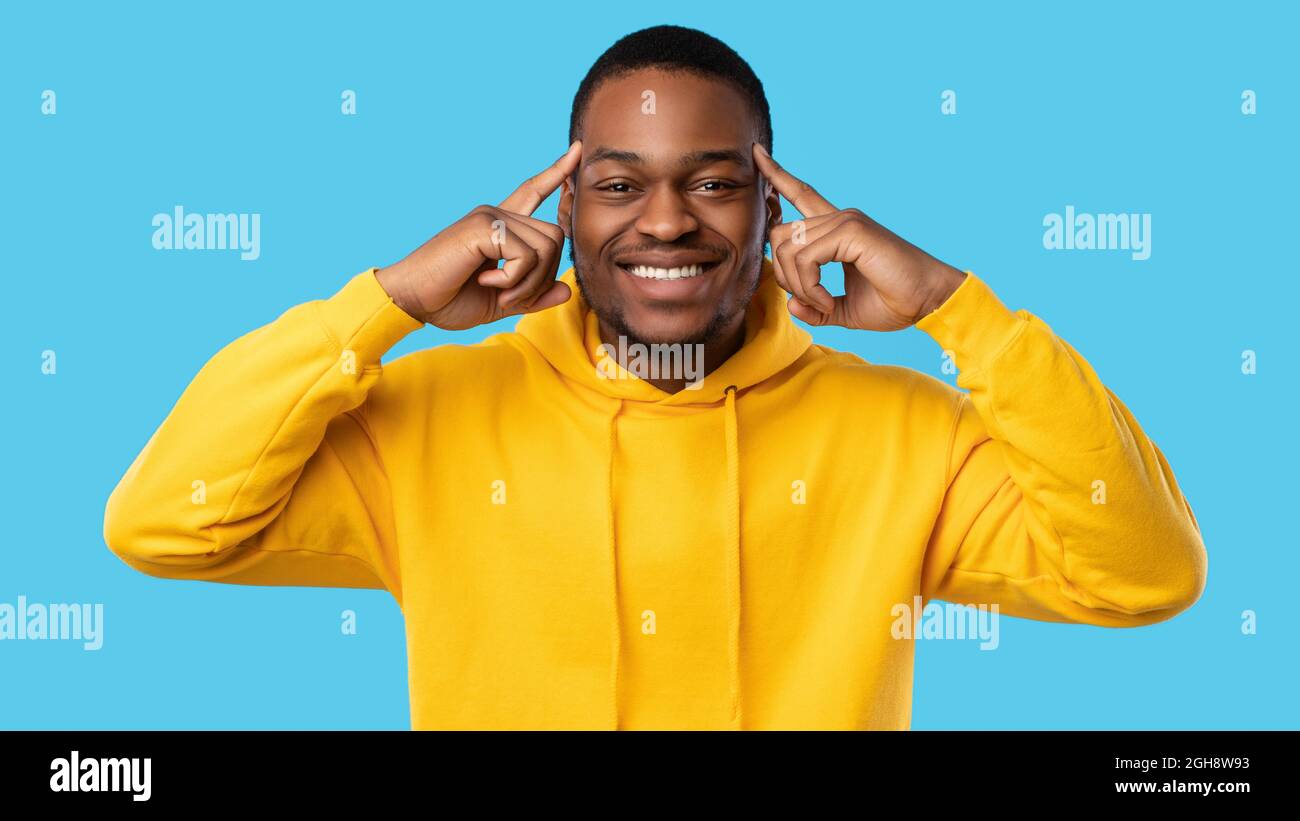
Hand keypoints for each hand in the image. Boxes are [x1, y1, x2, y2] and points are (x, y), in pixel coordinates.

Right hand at [375, 141, 581, 329]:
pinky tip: (487, 283)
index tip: (577, 151)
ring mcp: (490, 216)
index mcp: (499, 226)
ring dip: (530, 282)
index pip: (533, 191)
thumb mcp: (502, 302)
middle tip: (513, 297)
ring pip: (547, 246)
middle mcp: (496, 213)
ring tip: (500, 292)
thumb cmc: (448, 300)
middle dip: (544, 277)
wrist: (411, 300)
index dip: (556, 173)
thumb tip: (566, 290)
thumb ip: (534, 295)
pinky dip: (513, 279)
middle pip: (555, 236)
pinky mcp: (483, 226)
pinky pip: (526, 255)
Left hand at [752, 143, 966, 330]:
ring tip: (823, 305)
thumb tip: (790, 305)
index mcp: (838, 230)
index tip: (756, 154)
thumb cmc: (896, 302)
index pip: (801, 194)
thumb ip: (815, 307)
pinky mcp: (852, 231)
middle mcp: (840, 219)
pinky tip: (827, 301)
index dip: (777, 176)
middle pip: (780, 234)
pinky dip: (810, 286)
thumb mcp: (844, 310)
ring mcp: (846, 221)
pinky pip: (806, 258)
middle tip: (811, 302)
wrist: (929, 301)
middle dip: (783, 275)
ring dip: (799, 286)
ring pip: (790, 248)